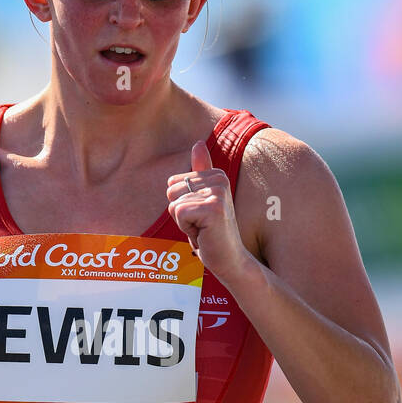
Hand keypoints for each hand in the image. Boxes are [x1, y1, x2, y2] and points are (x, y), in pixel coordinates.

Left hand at [166, 140, 252, 285]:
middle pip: (171, 191)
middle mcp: (219, 180)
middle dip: (180, 213)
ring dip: (183, 223)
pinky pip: (178, 213)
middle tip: (201, 224)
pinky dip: (186, 229)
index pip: (173, 182)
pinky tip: (204, 234)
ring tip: (203, 229)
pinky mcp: (212, 209)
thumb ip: (199, 173)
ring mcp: (217, 193)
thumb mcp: (202, 200)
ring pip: (174, 203)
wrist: (230, 259)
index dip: (181, 204)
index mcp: (216, 175)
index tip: (200, 216)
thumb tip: (198, 143)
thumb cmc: (212, 232)